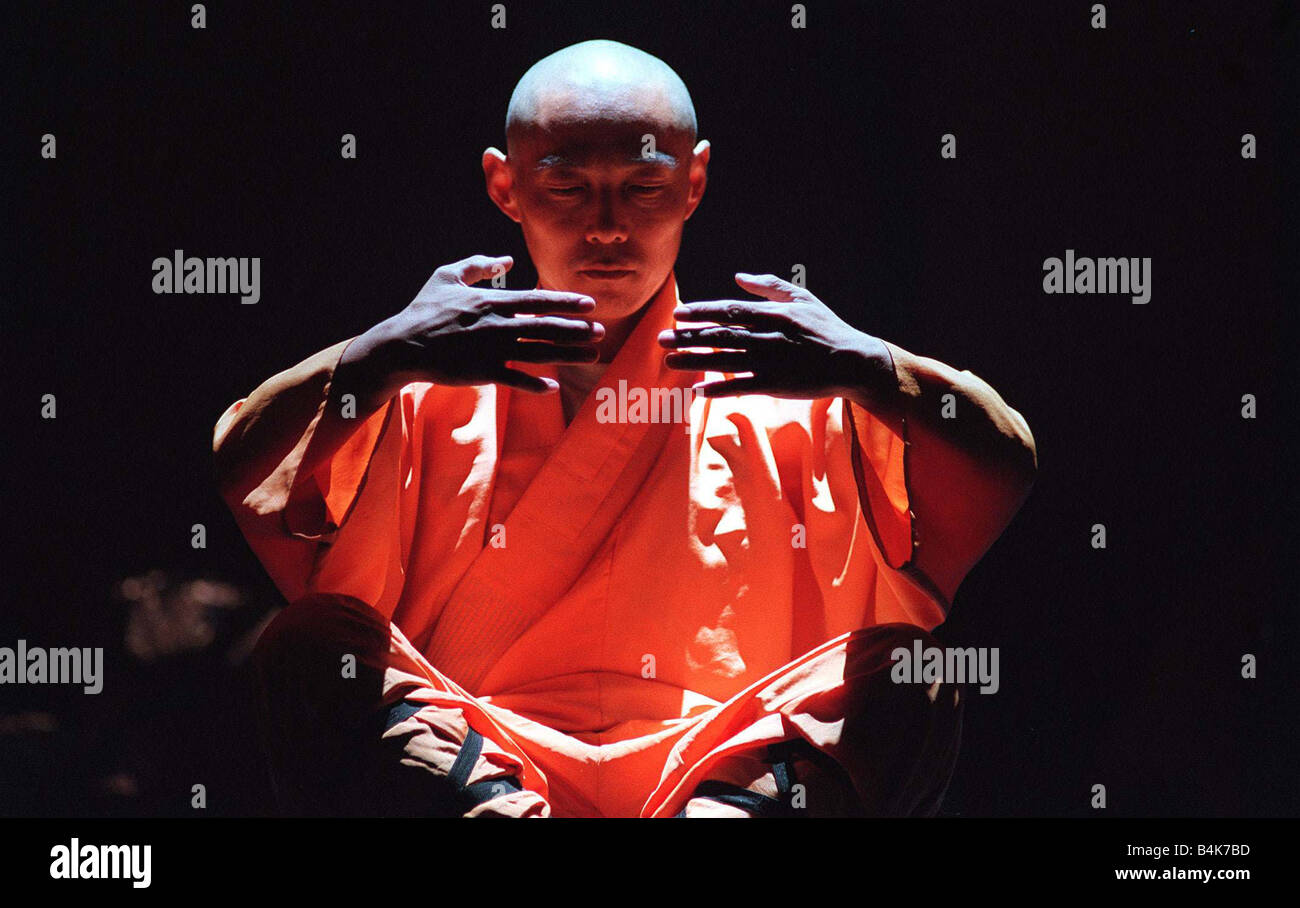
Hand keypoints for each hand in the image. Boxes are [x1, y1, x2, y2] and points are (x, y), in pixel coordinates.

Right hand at [355, 255, 603, 396]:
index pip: (538, 300)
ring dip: (569, 355)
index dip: (567, 302)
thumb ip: (479, 264)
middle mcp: (497, 325)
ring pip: (539, 353)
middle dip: (577, 329)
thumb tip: (507, 259)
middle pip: (546, 327)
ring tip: (593, 355)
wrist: (402, 346)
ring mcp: (491, 350)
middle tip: (601, 331)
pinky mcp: (482, 373)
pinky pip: (515, 380)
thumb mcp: (447, 276)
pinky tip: (553, 388)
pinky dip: (535, 385)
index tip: (591, 304)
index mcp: (492, 301)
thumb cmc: (424, 310)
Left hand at [658, 272, 893, 403]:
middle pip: (720, 335)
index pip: (729, 311)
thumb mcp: (802, 298)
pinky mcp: (776, 385)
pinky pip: (741, 387)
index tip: (678, 314)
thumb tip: (739, 276)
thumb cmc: (826, 328)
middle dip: (688, 337)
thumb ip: (769, 286)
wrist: (852, 362)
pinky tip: (698, 390)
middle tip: (660, 338)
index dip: (701, 312)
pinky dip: (719, 388)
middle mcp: (768, 337)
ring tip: (669, 361)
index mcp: (773, 314)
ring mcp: (771, 362)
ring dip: (695, 361)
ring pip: (725, 360)